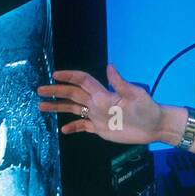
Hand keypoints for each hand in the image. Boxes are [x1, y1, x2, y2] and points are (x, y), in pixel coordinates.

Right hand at [36, 64, 173, 145]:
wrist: (154, 126)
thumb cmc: (147, 109)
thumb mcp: (135, 95)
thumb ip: (120, 83)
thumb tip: (109, 66)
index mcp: (103, 94)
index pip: (82, 81)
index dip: (69, 77)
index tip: (55, 75)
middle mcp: (97, 103)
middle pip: (72, 95)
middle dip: (56, 92)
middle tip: (40, 90)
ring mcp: (97, 116)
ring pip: (73, 110)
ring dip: (58, 108)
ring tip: (42, 107)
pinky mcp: (100, 129)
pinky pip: (83, 127)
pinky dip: (73, 128)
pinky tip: (63, 129)